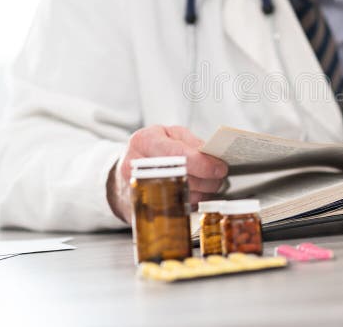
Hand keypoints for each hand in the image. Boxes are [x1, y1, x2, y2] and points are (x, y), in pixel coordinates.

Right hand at [106, 125, 227, 223]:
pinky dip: (190, 202)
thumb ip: (190, 142)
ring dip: (201, 192)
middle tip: (218, 177)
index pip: (177, 154)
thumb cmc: (149, 150)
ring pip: (180, 195)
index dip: (203, 163)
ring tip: (207, 184)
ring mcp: (136, 188)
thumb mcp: (168, 135)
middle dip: (206, 179)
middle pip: (180, 177)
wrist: (122, 174)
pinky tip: (193, 193)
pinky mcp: (141, 207)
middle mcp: (136, 165)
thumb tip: (211, 154)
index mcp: (143, 140)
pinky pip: (173, 208)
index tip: (219, 168)